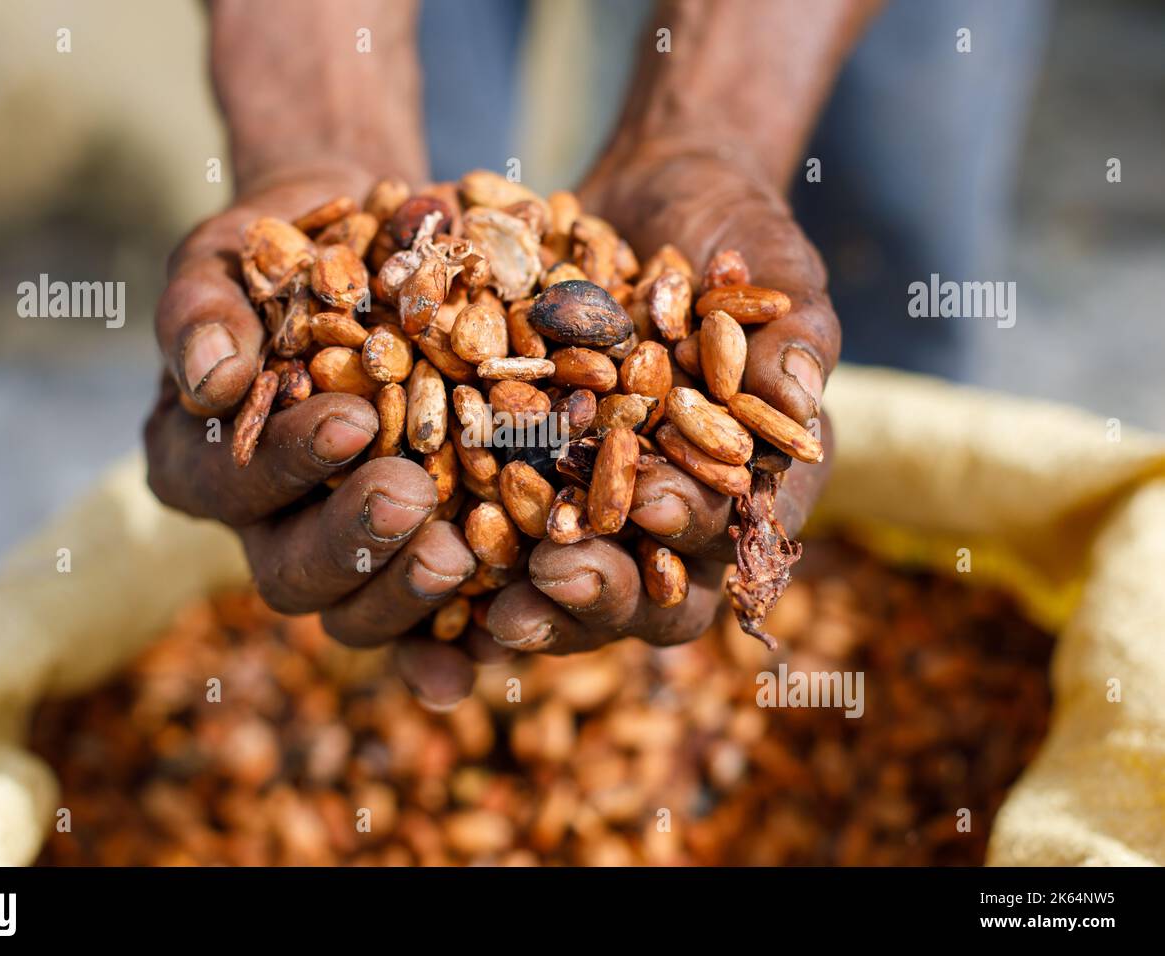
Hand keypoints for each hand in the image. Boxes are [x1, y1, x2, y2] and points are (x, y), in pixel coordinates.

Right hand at [144, 170, 489, 709]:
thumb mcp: (226, 257)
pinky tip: (493, 645)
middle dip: (353, 538)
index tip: (352, 421)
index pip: (228, 482)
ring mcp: (337, 554)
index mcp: (200, 462)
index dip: (286, 462)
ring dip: (405, 594)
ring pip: (356, 610)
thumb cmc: (281, 248)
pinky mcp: (406, 563)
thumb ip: (205, 309)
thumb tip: (211, 378)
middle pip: (291, 569)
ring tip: (462, 557)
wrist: (364, 250)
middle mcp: (264, 525)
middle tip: (413, 497)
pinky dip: (453, 644)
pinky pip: (424, 629)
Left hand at [486, 140, 837, 654]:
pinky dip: (480, 554)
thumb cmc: (728, 226)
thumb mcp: (770, 262)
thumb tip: (800, 398)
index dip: (693, 527)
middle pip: (651, 591)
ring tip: (496, 605)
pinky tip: (438, 559)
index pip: (728, 529)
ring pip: (574, 579)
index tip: (649, 500)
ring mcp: (599, 500)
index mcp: (747, 475)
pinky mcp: (534, 478)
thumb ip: (791, 331)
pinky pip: (505, 530)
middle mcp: (674, 505)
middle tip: (554, 575)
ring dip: (538, 600)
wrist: (642, 193)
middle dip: (604, 592)